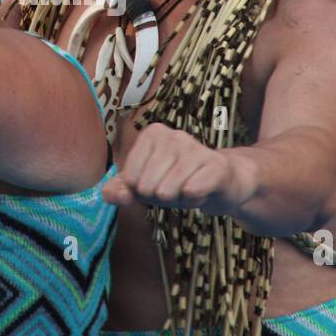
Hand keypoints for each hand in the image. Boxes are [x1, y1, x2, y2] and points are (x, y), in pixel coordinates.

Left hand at [101, 123, 247, 211]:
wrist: (222, 183)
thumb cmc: (177, 181)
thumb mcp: (144, 186)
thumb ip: (119, 190)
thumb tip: (113, 195)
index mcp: (152, 134)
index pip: (129, 179)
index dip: (141, 191)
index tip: (157, 182)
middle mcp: (174, 135)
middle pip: (147, 187)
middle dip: (159, 198)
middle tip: (175, 188)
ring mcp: (196, 148)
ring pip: (168, 191)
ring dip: (178, 200)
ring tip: (188, 189)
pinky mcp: (216, 165)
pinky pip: (191, 193)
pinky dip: (194, 201)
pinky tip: (202, 191)